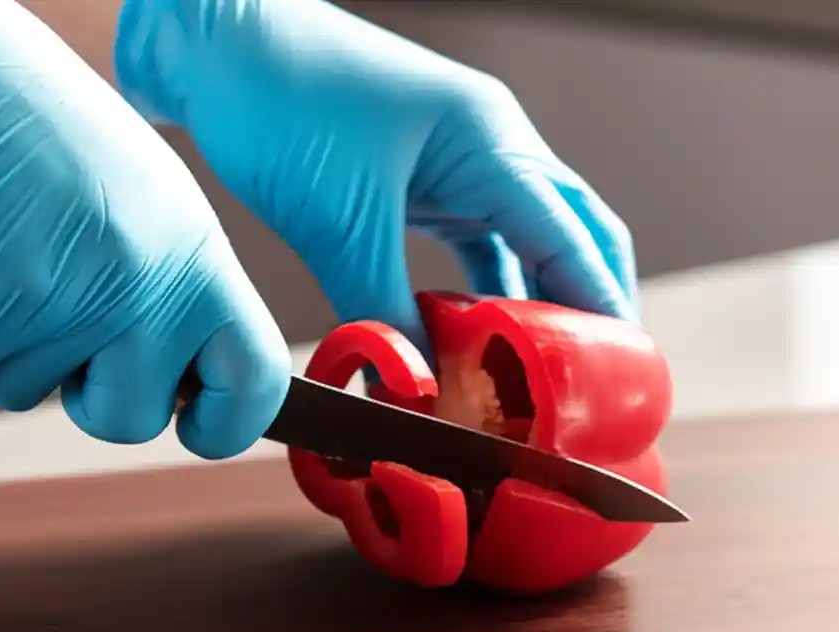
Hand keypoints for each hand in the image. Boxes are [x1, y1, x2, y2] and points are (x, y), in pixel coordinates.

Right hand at [0, 0, 289, 457]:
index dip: (227, 422)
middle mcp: (133, 290)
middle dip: (90, 396)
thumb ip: (174, 285)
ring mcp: (47, 310)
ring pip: (24, 394)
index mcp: (191, 256)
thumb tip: (190, 370)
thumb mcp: (145, 199)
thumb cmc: (33, 126)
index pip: (253, 381)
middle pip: (130, 418)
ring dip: (2, 344)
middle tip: (57, 320)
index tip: (196, 424)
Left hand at [115, 0, 637, 351]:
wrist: (215, 39)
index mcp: (489, 142)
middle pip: (572, 231)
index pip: (571, 237)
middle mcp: (489, 145)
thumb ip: (383, 307)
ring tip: (542, 370)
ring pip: (525, 238)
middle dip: (591, 302)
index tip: (623, 370)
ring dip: (536, 299)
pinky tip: (475, 333)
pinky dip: (482, 287)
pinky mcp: (420, 173)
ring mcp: (458, 156)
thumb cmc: (279, 98)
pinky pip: (474, 238)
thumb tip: (417, 384)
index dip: (601, 308)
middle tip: (597, 375)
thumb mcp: (336, 220)